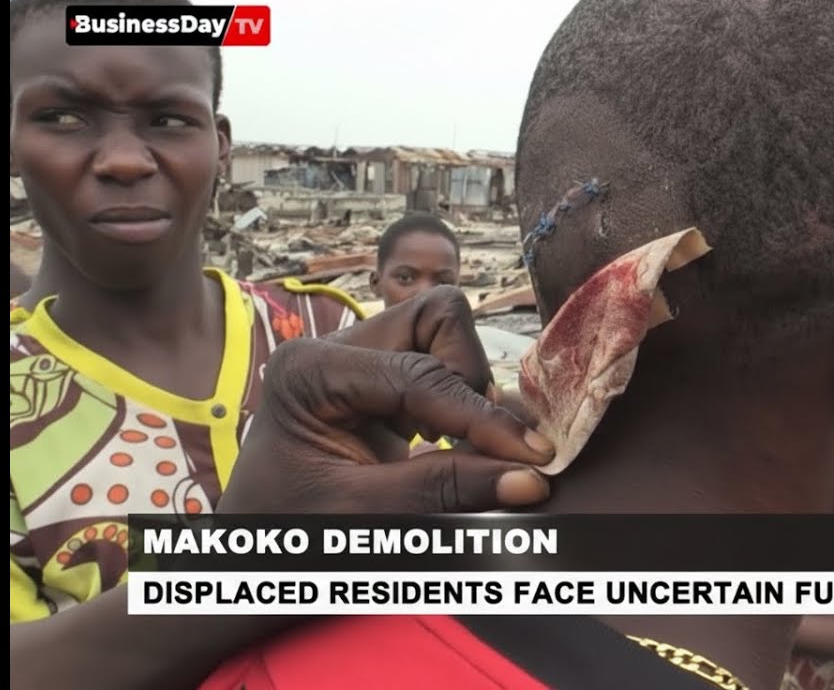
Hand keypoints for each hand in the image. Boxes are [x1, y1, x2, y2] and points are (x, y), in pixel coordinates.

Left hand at [218, 287, 555, 514]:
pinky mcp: (380, 385)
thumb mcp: (365, 517)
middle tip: (486, 444)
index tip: (531, 456)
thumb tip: (532, 478)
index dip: (480, 416)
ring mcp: (357, 362)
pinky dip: (462, 404)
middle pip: (436, 320)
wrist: (252, 563)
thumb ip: (445, 488)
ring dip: (470, 391)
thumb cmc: (289, 539)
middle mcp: (332, 350)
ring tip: (479, 451)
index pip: (419, 373)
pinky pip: (441, 368)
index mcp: (308, 371)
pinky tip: (464, 447)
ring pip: (445, 335)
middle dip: (470, 379)